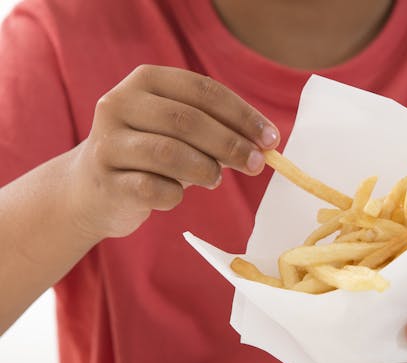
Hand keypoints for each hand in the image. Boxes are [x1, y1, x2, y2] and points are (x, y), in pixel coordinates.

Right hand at [65, 64, 279, 239]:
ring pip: (169, 152)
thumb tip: (266, 143)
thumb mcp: (181, 131)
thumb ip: (218, 129)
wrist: (92, 188)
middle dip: (231, 144)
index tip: (271, 138)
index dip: (243, 115)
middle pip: (188, 120)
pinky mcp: (105, 181)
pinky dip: (175, 195)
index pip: (204, 90)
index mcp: (146, 81)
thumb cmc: (151, 155)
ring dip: (205, 169)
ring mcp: (107, 143)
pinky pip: (152, 189)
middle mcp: (119, 103)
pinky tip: (176, 195)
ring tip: (215, 179)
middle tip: (258, 164)